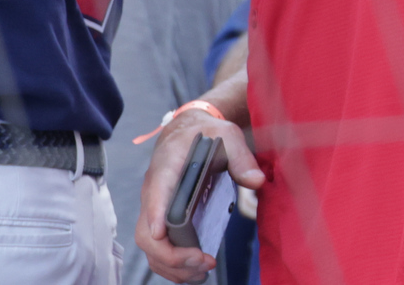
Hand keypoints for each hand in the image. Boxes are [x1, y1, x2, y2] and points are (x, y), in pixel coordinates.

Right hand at [135, 106, 263, 282]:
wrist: (187, 132)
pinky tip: (194, 270)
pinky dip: (172, 265)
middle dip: (171, 255)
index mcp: (166, 170)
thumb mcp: (226, 136)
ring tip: (202, 273)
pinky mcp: (160, 221)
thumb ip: (241, 157)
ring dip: (172, 267)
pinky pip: (158, 249)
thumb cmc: (205, 135)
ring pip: (150, 248)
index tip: (162, 233)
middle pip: (147, 233)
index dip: (156, 215)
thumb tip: (256, 181)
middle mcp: (153, 194)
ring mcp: (154, 210)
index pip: (156, 195)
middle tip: (203, 261)